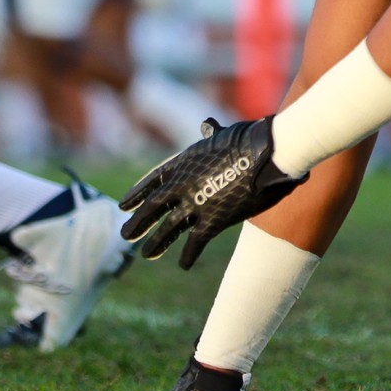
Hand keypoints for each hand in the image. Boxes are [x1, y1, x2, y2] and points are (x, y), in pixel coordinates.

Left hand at [119, 116, 307, 268]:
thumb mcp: (223, 134)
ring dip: (156, 243)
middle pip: (152, 207)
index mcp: (182, 162)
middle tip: (126, 234)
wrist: (266, 153)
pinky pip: (196, 242)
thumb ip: (211, 135)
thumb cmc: (250, 138)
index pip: (152, 181)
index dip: (137, 194)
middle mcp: (182, 184)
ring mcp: (194, 203)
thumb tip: (207, 125)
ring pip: (168, 228)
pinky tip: (184, 265)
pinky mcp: (212, 220)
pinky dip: (189, 255)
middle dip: (138, 222)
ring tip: (146, 254)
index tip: (124, 205)